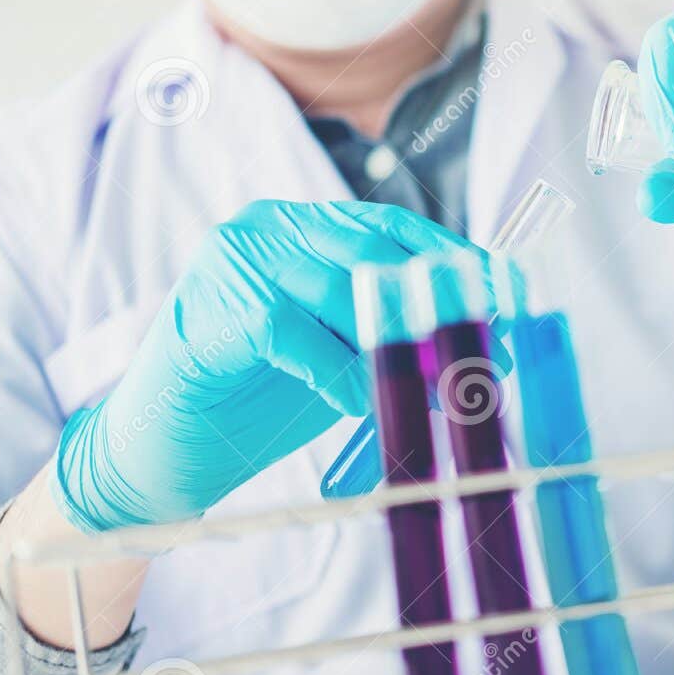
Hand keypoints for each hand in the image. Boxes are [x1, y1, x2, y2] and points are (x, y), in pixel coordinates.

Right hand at [53, 200, 475, 531]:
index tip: (510, 300)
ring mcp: (236, 260)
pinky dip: (337, 371)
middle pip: (376, 255)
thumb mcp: (345, 354)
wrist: (164, 448)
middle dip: (440, 311)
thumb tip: (490, 338)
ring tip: (440, 390)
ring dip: (400, 347)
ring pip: (341, 290)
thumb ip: (396, 333)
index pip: (396, 229)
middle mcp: (270, 227)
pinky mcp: (213, 307)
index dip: (457, 262)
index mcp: (304, 226)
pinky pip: (295, 333)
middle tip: (490, 361)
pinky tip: (360, 403)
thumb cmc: (259, 397)